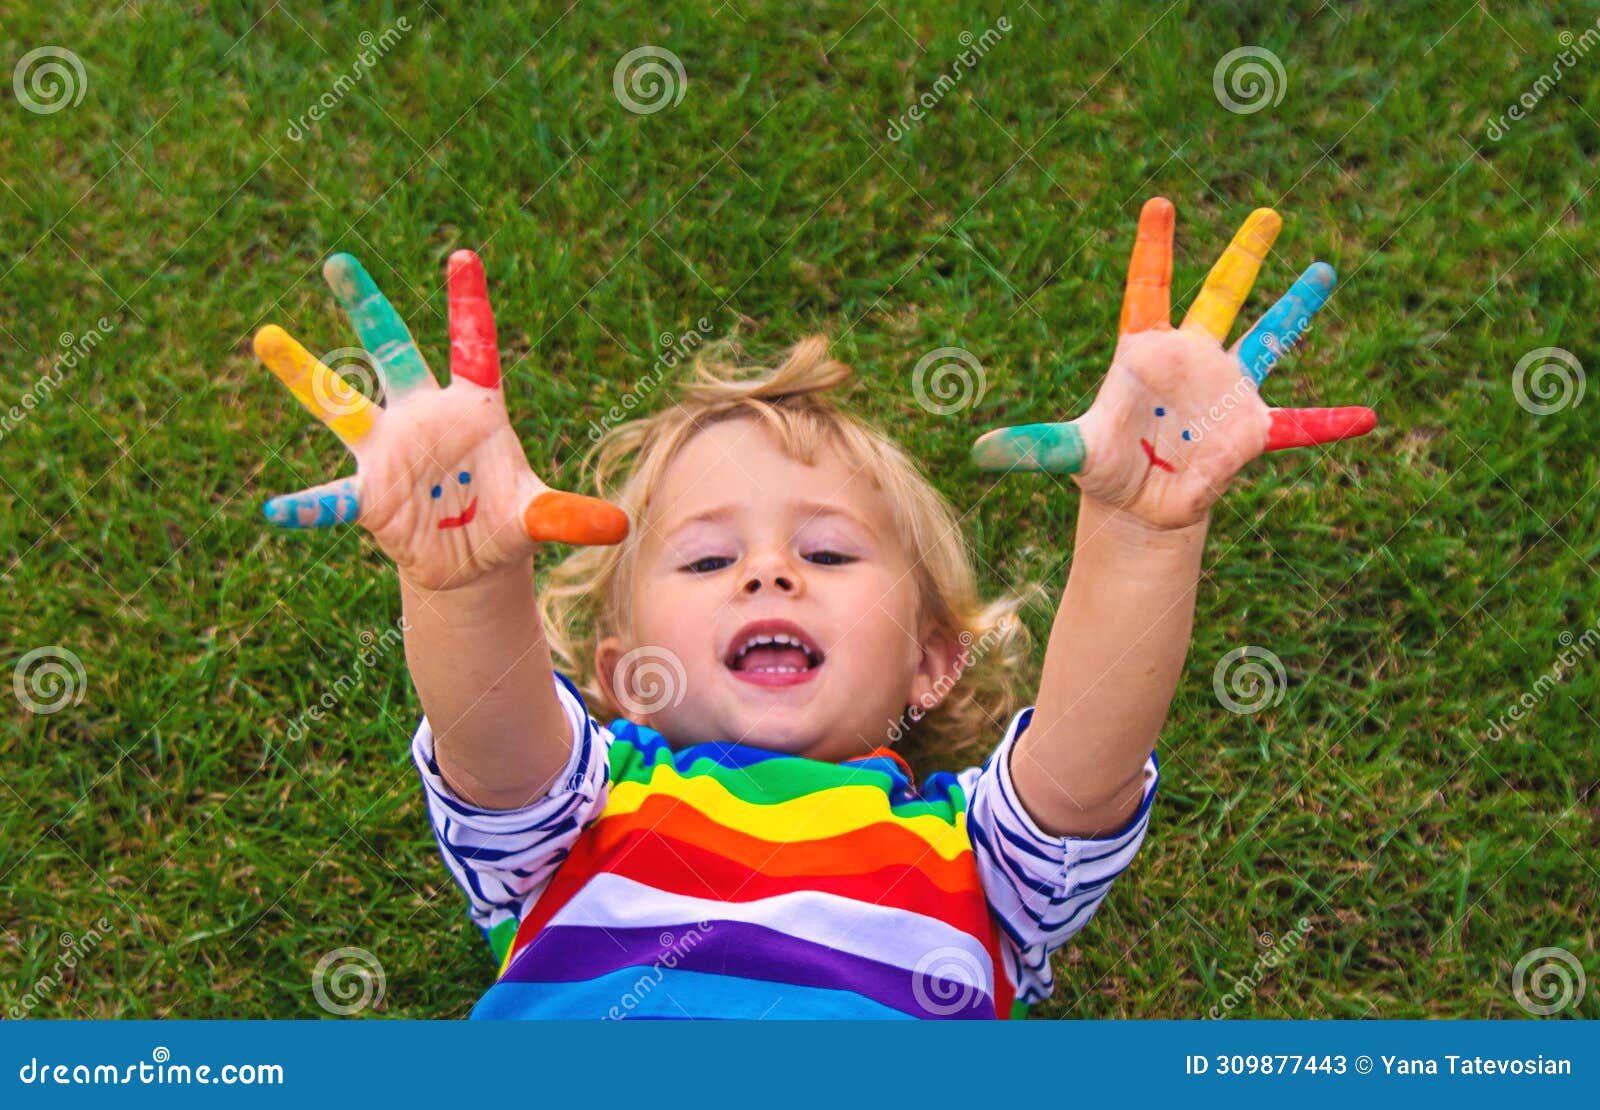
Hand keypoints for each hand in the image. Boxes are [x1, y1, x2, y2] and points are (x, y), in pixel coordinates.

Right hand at [252, 250, 627, 589]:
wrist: (471, 558)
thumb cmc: (504, 520)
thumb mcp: (539, 519)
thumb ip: (569, 516)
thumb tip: (617, 524)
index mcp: (474, 407)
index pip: (473, 345)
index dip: (468, 304)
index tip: (463, 255)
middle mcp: (424, 417)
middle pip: (391, 351)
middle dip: (366, 307)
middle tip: (338, 259)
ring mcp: (390, 451)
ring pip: (342, 403)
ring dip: (305, 374)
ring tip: (265, 335)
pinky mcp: (370, 495)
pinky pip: (332, 499)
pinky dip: (307, 507)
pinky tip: (275, 510)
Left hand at [972, 198, 1375, 528]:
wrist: (1139, 504)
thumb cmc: (1104, 469)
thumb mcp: (1070, 454)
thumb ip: (1035, 447)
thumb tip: (980, 450)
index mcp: (1145, 353)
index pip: (1149, 290)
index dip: (1154, 251)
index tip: (1158, 204)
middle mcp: (1192, 359)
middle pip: (1221, 295)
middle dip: (1243, 255)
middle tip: (1268, 212)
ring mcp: (1226, 390)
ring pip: (1268, 339)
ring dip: (1296, 309)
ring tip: (1325, 271)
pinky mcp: (1249, 432)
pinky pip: (1297, 426)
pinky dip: (1329, 425)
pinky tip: (1367, 418)